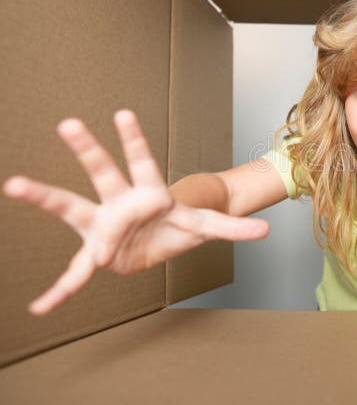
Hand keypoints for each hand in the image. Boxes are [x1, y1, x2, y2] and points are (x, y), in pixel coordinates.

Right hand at [3, 110, 268, 314]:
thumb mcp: (206, 226)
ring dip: (45, 196)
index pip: (142, 160)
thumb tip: (268, 231)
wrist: (159, 239)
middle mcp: (121, 201)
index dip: (134, 138)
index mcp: (150, 191)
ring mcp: (104, 225)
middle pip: (102, 172)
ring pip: (72, 207)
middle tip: (68, 123)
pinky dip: (61, 290)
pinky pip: (76, 273)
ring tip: (13, 183)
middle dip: (88, 149)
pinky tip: (40, 306)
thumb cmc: (179, 223)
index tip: (123, 113)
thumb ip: (233, 228)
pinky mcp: (98, 253)